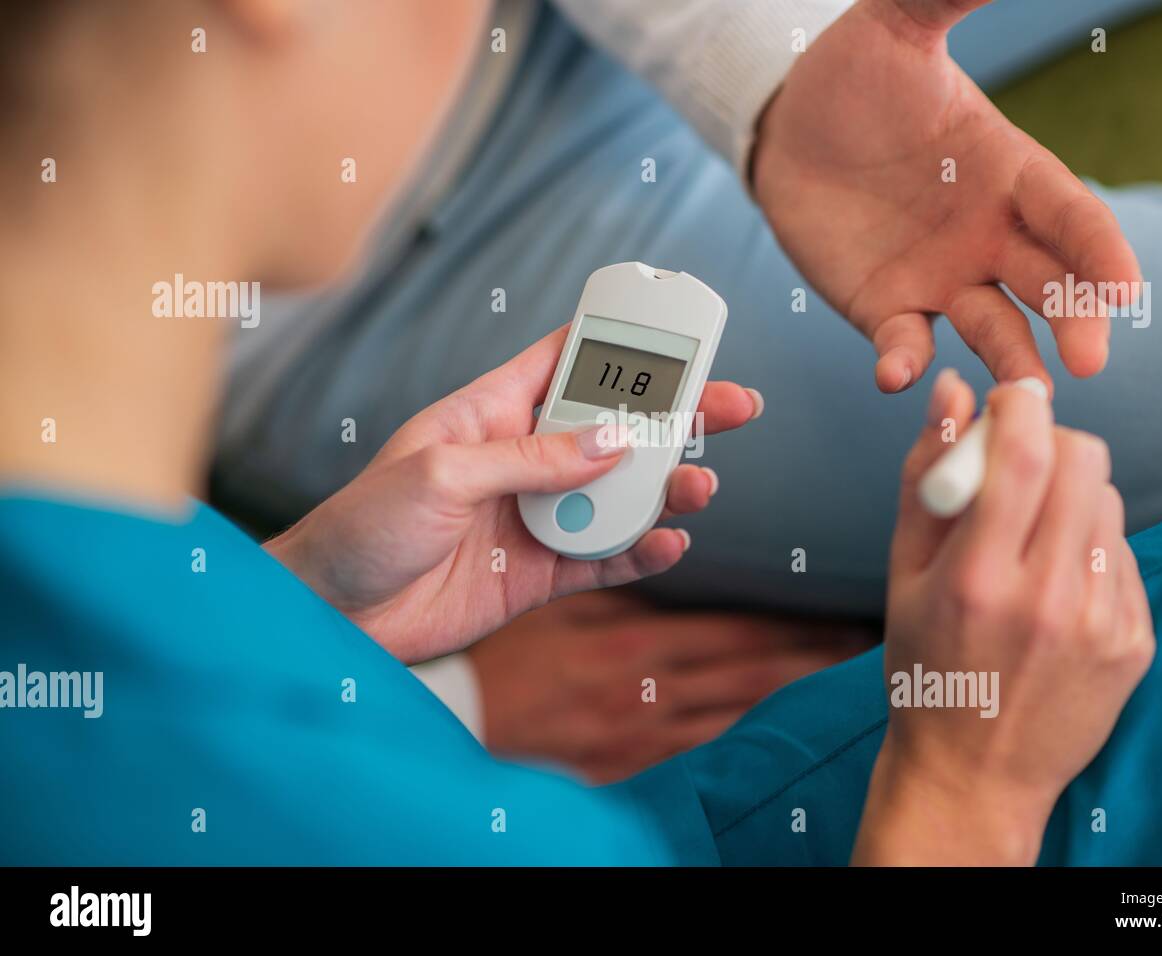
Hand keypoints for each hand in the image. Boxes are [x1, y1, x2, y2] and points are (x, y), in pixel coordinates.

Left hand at [266, 326, 761, 663]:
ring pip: (620, 494)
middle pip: (614, 428)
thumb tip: (615, 441)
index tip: (677, 329)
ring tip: (700, 487)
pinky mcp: (540, 573)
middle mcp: (523, 459)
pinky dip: (640, 551)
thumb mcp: (442, 474)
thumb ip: (531, 459)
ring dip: (665, 489)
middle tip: (735, 406)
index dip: (620, 342)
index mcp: (491, 413)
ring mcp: (537, 516)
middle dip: (674, 416)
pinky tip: (667, 542)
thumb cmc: (364, 525)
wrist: (332, 616)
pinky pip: (604, 558)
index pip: (566, 361)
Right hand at [467, 589, 873, 783]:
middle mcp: (651, 693)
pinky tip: (763, 721)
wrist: (461, 719)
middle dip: (807, 661)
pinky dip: (737, 731)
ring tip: (831, 682)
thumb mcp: (565, 601)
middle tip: (857, 648)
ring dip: (785, 697)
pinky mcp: (628, 760)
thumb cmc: (507, 654)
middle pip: (751, 678)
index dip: (793, 630)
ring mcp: (643, 733)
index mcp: (639, 645)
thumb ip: (621, 573)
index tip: (836, 621)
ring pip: (734, 714)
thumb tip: (670, 545)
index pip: (739, 637)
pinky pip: (698, 745)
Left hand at [752, 0, 1142, 392]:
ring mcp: (941, 278)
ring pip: (994, 331)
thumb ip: (948, 0)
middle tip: (1090, 358)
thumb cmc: (856, 72)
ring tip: (1020, 396)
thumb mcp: (900, 25)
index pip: (1072, 215)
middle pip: (1049, 284)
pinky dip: (906, 361)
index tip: (1124, 289)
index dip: (1099, 251)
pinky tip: (899, 372)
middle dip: (1074, 320)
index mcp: (1011, 172)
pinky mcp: (887, 308)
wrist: (788, 122)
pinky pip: (906, 343)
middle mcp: (989, 236)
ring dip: (1011, 363)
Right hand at [854, 370, 1153, 864]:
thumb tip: (950, 393)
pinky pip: (1123, 553)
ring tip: (1031, 541)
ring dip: (1070, 496)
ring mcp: (1100, 624)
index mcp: (978, 580)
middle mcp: (1047, 599)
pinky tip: (1054, 586)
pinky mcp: (1134, 642)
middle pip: (1084, 461)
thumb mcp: (902, 573)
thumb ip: (924, 476)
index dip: (1020, 406)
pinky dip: (1089, 548)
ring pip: (1107, 501)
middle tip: (1019, 465)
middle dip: (1050, 441)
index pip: (1025, 454)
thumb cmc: (926, 669)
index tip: (1009, 399)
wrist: (972, 771)